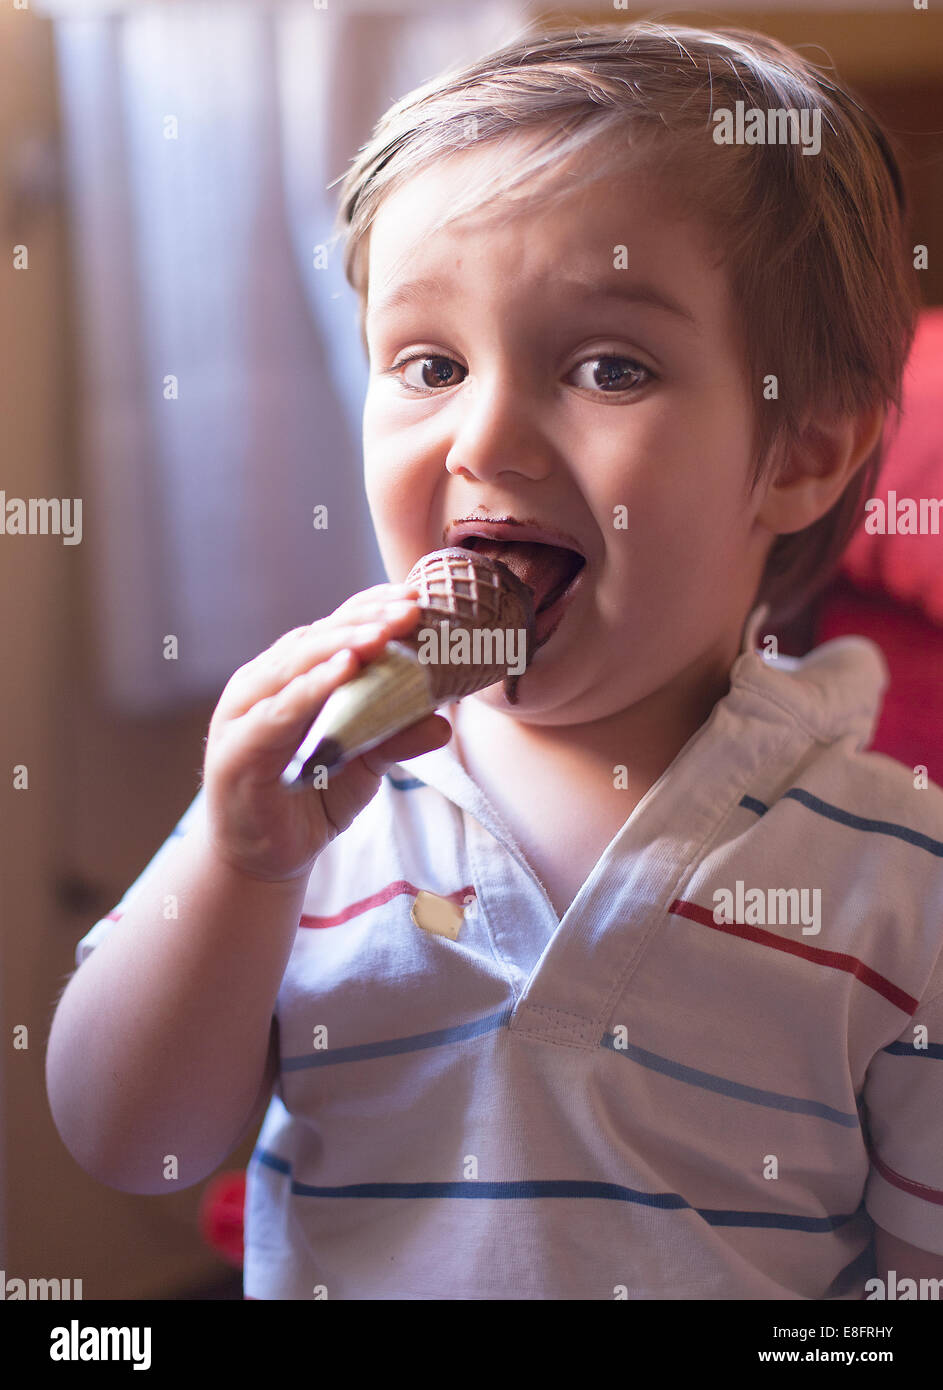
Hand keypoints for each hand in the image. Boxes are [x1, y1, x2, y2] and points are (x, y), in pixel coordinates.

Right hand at [201, 583, 450, 884]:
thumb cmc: (310, 798)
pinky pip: (278, 711)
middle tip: (411, 607)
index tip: (416, 595)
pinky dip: (311, 688)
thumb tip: (443, 721)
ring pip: (295, 665)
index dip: (373, 608)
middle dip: (366, 620)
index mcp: (293, 675)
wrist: (264, 859)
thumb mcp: (363, 765)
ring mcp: (245, 712)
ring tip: (382, 633)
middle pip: (317, 637)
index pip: (335, 629)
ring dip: (341, 644)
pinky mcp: (237, 748)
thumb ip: (395, 738)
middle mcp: (264, 683)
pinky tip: (343, 671)